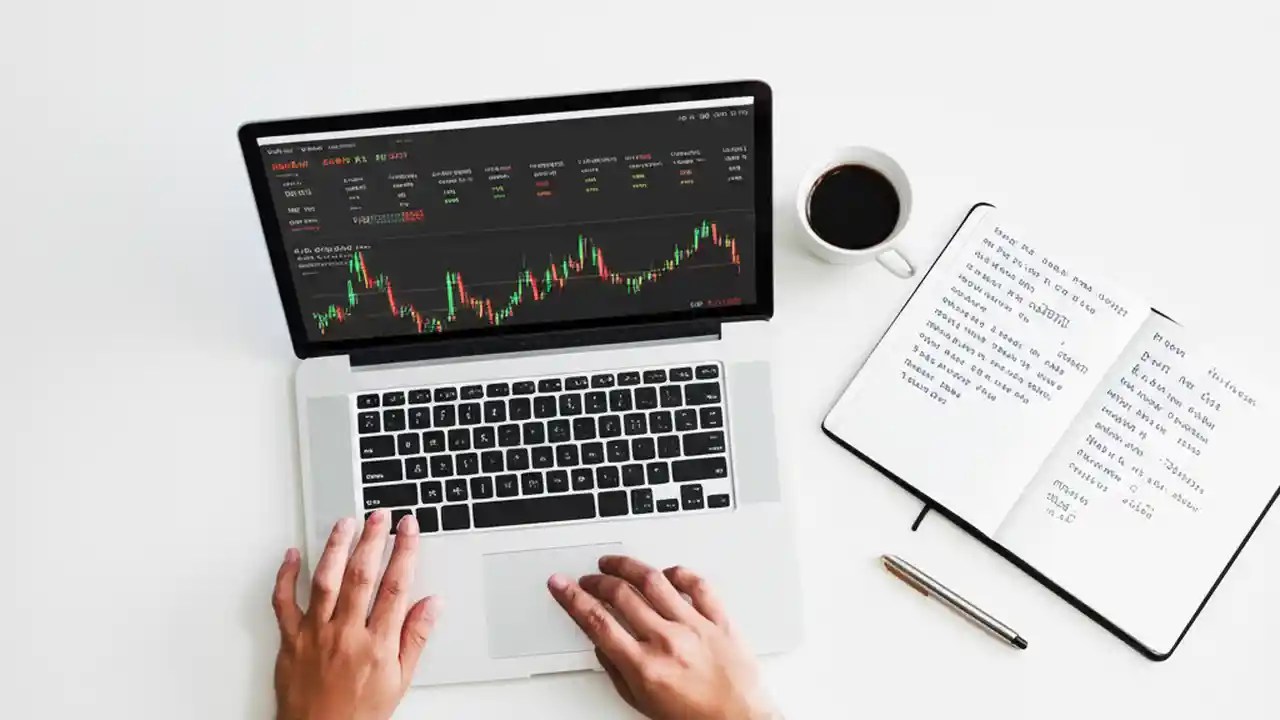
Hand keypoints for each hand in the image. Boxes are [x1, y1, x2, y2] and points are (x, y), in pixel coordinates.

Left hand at [271, 510, 441, 719]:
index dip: (404, 552)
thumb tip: (432, 604)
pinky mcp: (290, 640)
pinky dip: (286, 576)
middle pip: (361, 575)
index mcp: (376, 644)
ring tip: (345, 523)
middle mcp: (345, 634)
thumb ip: (415, 638)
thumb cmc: (358, 715)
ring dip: (335, 547)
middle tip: (379, 515)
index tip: (409, 528)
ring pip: (324, 580)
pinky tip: (293, 555)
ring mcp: (314, 634)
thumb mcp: (400, 681)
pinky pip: (283, 602)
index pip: (395, 586)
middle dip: (372, 539)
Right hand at [547, 556, 776, 719]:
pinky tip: (666, 573)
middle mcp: (668, 641)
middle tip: (588, 577)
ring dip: (628, 566)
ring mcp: (696, 627)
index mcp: (645, 666)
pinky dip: (678, 573)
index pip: (597, 621)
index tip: (560, 585)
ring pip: (654, 581)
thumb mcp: (642, 703)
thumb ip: (617, 670)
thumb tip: (602, 643)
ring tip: (615, 563)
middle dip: (597, 580)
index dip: (572, 598)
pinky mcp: (721, 620)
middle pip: (621, 595)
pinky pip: (698, 585)